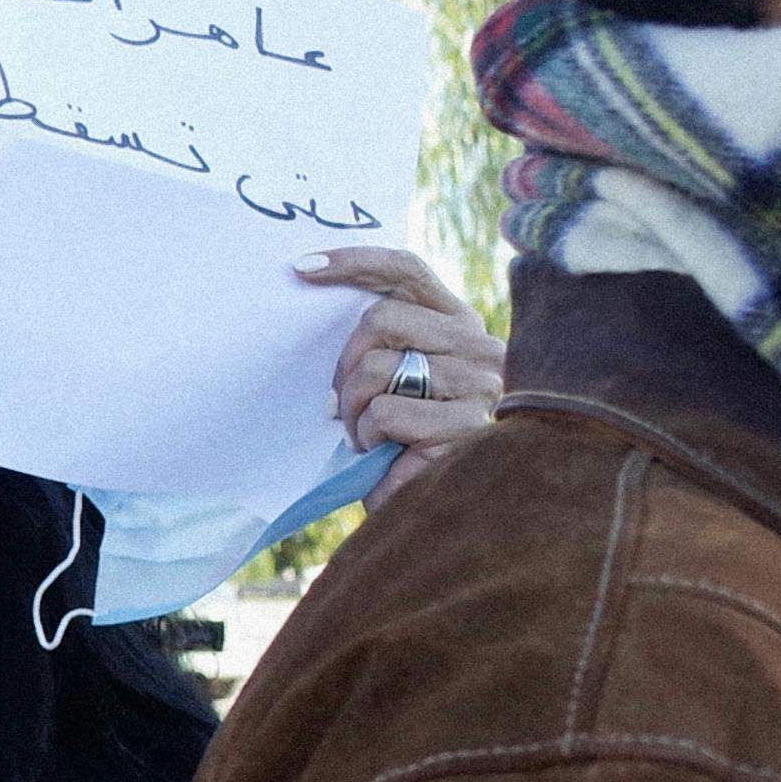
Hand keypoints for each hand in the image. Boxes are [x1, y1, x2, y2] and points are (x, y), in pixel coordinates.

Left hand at [304, 246, 504, 504]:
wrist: (435, 519)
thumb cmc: (400, 449)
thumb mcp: (388, 385)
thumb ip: (376, 345)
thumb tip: (309, 299)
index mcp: (458, 325)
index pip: (406, 271)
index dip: (353, 262)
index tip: (299, 269)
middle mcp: (481, 347)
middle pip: (379, 319)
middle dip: (343, 368)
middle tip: (342, 408)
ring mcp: (480, 385)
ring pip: (376, 369)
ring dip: (354, 412)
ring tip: (370, 439)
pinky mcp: (468, 427)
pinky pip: (386, 413)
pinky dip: (370, 440)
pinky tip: (387, 458)